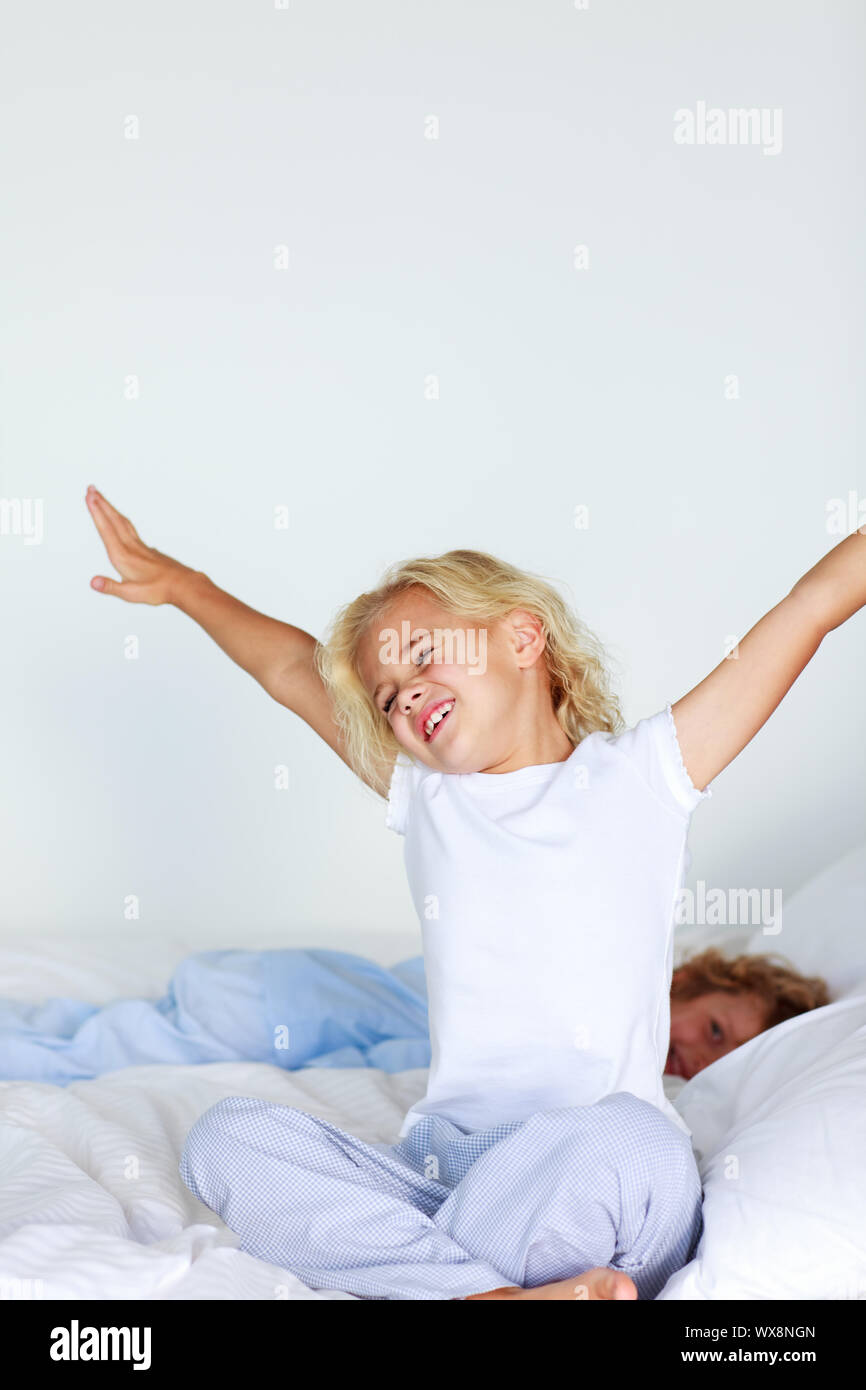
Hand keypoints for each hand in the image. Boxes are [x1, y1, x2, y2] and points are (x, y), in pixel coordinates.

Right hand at [85, 486, 197, 604]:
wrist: (183, 585)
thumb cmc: (159, 589)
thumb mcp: (131, 593)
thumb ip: (110, 587)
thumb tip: (93, 582)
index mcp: (123, 556)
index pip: (106, 530)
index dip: (96, 513)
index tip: (89, 497)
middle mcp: (131, 547)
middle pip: (114, 520)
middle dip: (101, 504)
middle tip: (90, 488)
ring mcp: (140, 547)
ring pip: (122, 522)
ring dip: (110, 509)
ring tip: (101, 499)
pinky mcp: (147, 549)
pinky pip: (131, 529)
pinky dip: (121, 520)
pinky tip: (122, 521)